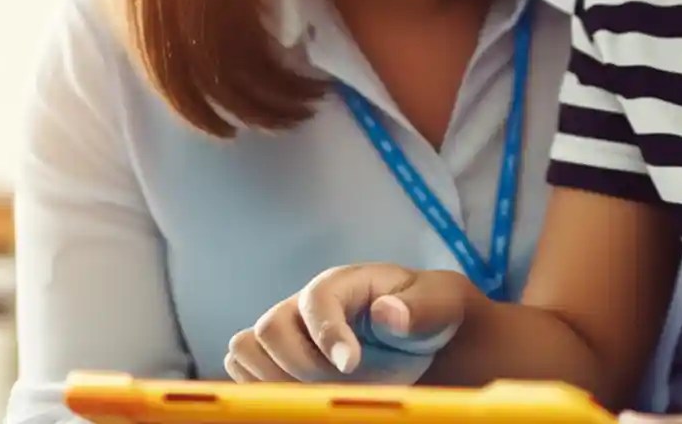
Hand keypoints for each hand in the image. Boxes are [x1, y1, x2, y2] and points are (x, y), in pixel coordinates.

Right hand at [225, 264, 475, 382]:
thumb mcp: (440, 304)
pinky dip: (261, 388)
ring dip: (276, 379)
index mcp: (342, 283)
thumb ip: (420, 307)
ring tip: (320, 393)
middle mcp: (303, 304)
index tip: (352, 366)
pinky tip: (301, 397)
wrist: (419, 338)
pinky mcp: (274, 357)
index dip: (328, 334)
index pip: (316, 299)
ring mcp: (284, 330)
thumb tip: (387, 314)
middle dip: (303, 365)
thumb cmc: (429, 315)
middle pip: (269, 328)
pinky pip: (241, 369)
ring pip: (245, 348)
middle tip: (343, 383)